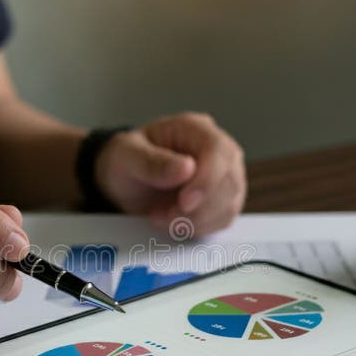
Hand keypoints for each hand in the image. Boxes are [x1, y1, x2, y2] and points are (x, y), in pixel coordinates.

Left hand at [94, 113, 245, 236]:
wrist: (126, 182)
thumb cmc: (127, 161)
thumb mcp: (126, 157)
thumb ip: (152, 162)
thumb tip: (186, 168)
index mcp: (194, 128)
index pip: (218, 150)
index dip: (207, 180)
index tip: (184, 202)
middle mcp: (216, 150)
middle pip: (229, 180)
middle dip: (198, 207)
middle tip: (165, 214)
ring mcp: (224, 175)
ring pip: (229, 203)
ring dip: (196, 220)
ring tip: (163, 216)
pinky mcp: (223, 198)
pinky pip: (224, 219)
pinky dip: (199, 227)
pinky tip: (176, 222)